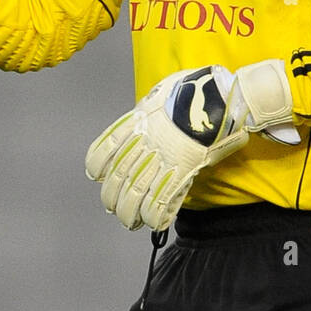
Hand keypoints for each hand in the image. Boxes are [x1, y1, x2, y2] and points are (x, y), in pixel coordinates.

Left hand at [85, 59, 297, 231]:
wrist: (214, 94)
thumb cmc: (194, 88)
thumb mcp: (163, 90)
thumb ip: (154, 104)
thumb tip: (155, 106)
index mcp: (136, 123)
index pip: (103, 150)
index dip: (97, 167)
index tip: (96, 176)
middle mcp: (143, 143)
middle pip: (116, 178)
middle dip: (111, 198)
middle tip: (113, 208)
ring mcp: (161, 159)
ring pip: (133, 194)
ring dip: (128, 213)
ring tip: (130, 221)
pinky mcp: (180, 171)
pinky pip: (160, 201)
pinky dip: (155, 216)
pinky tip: (155, 223)